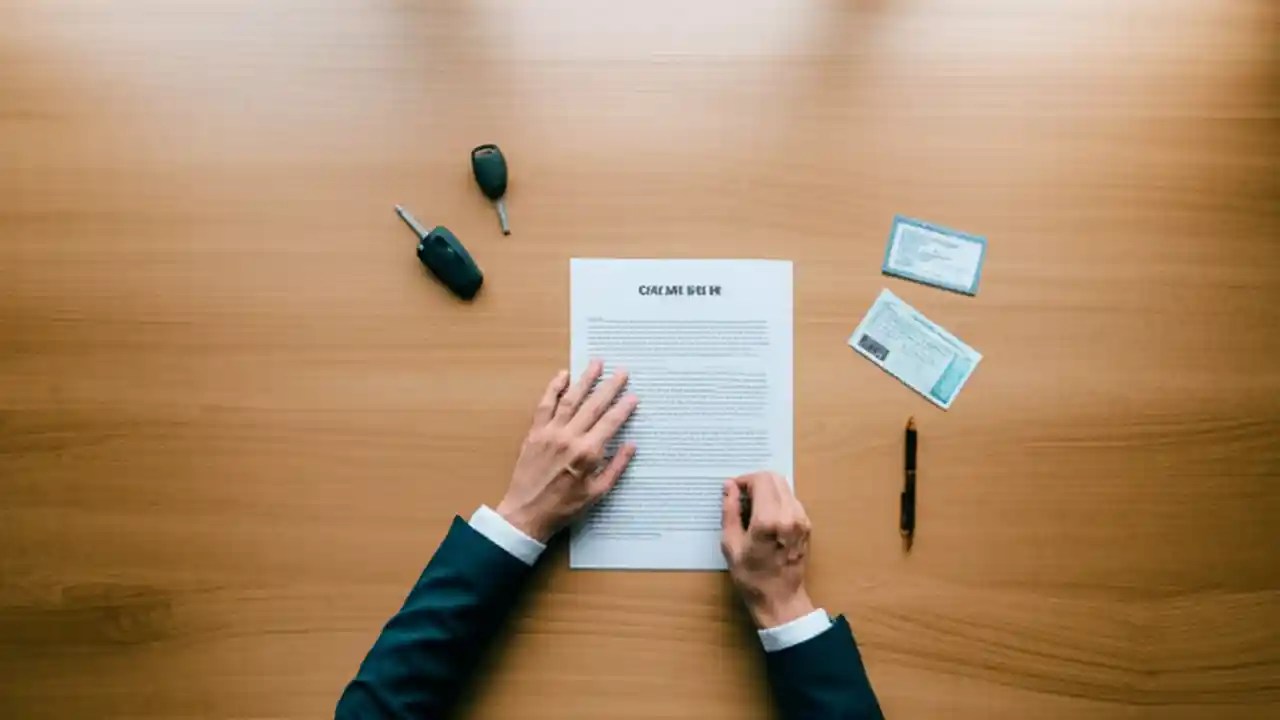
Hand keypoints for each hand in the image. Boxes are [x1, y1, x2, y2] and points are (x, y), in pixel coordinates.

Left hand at [496, 360, 637, 541]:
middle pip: (594, 405)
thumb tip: (631, 445)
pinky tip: (563, 375)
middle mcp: (570, 437)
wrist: (527, 513)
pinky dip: (553, 388)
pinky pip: (545, 405)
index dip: (624, 408)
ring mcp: (550, 432)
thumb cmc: (564, 507)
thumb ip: (616, 467)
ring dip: (585, 379)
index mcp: (588, 453)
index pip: (611, 422)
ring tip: (596, 363)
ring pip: (571, 399)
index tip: (634, 396)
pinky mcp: (535, 433)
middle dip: (610, 386)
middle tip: (622, 372)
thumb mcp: (598, 493)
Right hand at [721, 472, 814, 628]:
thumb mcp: (731, 544)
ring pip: (784, 487)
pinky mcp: (807, 525)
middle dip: (756, 482)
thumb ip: (730, 511)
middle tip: (742, 497)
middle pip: (775, 478)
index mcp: (769, 519)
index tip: (733, 491)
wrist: (780, 599)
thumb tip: (729, 486)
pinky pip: (791, 500)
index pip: (760, 479)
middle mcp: (789, 514)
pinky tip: (766, 517)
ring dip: (767, 490)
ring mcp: (802, 519)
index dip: (744, 480)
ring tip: (753, 508)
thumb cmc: (751, 576)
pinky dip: (777, 500)